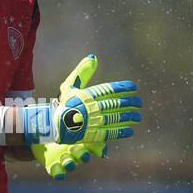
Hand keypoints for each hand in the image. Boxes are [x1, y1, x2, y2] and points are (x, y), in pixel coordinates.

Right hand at [24, 55, 141, 177]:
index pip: (109, 90)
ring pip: (115, 118)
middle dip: (130, 103)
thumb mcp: (69, 87)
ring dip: (129, 117)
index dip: (123, 88)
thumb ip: (82, 72)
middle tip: (139, 103)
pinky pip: (110, 132)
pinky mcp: (92, 135)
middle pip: (115, 104)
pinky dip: (121, 131)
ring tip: (138, 116)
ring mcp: (92, 122)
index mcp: (86, 95)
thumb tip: (94, 57)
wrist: (52, 126)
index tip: (134, 87)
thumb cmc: (63, 105)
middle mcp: (90, 108)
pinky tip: (130, 130)